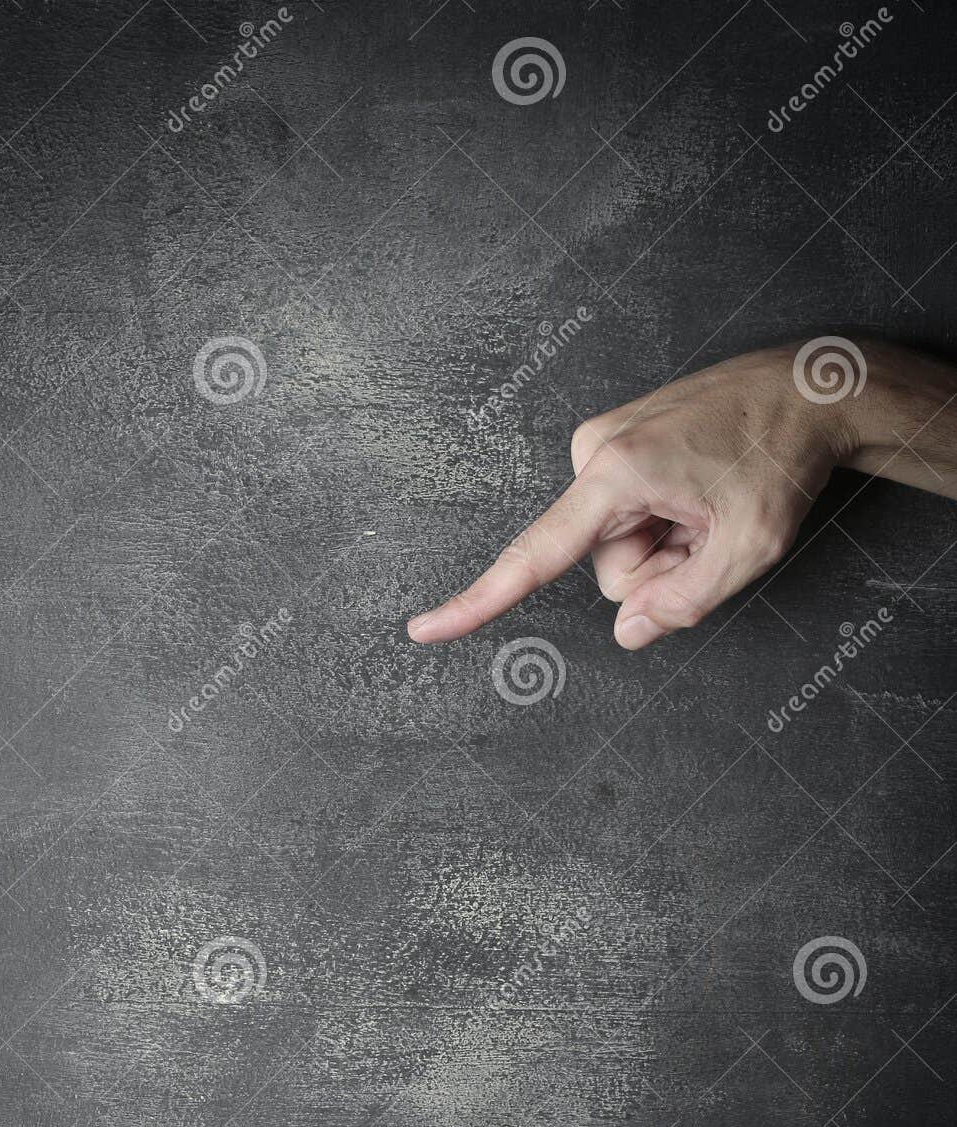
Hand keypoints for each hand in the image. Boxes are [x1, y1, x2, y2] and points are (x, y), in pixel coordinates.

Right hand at [407, 339, 940, 651]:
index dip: (477, 602)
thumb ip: (681, 603)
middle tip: (711, 530)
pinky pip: (624, 513)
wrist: (808, 388)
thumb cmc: (782, 459)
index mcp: (617, 475)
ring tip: (710, 505)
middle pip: (602, 566)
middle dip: (655, 568)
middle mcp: (595, 452)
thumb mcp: (748, 550)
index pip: (535, 558)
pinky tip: (699, 491)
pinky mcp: (616, 441)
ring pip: (615, 544)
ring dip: (665, 542)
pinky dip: (663, 518)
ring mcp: (603, 443)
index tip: (424, 629)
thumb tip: (627, 632)